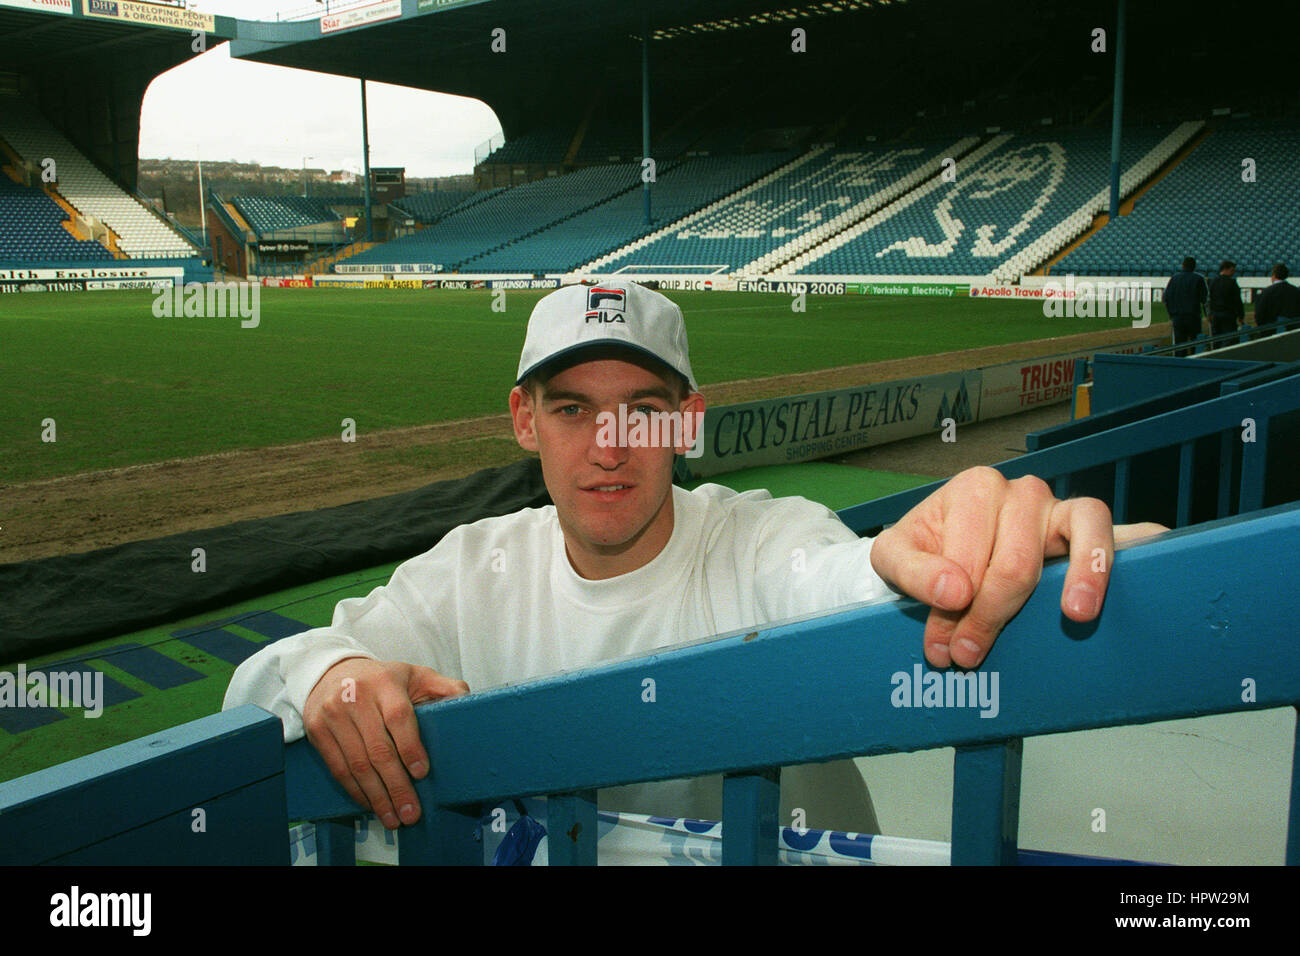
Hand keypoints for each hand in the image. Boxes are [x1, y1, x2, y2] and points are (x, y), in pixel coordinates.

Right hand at [303, 657, 468, 828]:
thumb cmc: (382, 680)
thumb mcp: (414, 675)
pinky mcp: (317, 730)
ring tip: (393, 818)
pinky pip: (338, 768)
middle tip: (411, 812)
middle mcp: (355, 698)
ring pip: (357, 764)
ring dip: (376, 796)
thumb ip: (442, 687)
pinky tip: (371, 804)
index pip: (398, 717)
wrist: (332, 672)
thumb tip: (466, 699)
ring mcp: (333, 715)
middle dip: (396, 786)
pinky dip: (355, 791)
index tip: (421, 773)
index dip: (410, 747)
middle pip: (378, 750)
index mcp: (384, 683)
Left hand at [870, 467, 1166, 668]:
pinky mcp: (1086, 525)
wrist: (938, 552)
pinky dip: (1123, 548)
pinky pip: (1112, 527)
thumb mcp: (894, 558)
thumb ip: (913, 572)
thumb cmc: (923, 554)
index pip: (971, 560)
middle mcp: (1020, 491)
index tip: (944, 648)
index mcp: (972, 489)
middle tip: (972, 654)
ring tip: (1074, 615)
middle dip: (992, 616)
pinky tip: (1141, 563)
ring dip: (1080, 577)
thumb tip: (954, 592)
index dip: (956, 611)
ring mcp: (1058, 505)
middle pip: (1017, 562)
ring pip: (1078, 532)